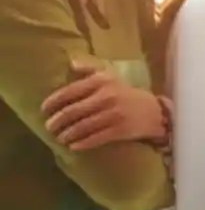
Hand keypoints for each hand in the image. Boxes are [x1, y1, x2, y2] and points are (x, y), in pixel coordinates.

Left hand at [42, 61, 163, 150]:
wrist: (154, 111)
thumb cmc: (126, 94)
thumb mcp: (111, 76)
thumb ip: (90, 69)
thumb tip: (70, 63)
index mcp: (102, 82)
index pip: (70, 91)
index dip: (53, 102)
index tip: (44, 110)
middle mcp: (107, 97)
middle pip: (73, 111)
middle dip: (57, 121)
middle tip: (49, 127)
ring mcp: (114, 114)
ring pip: (82, 126)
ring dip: (67, 134)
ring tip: (59, 138)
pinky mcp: (120, 130)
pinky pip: (96, 138)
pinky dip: (82, 143)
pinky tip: (73, 146)